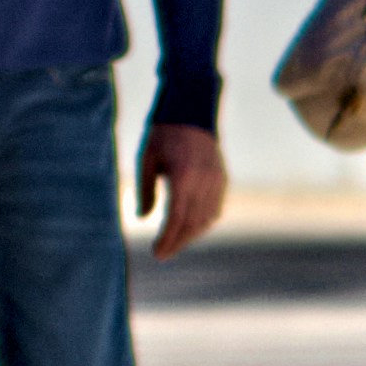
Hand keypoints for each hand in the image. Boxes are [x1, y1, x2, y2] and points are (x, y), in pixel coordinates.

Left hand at [136, 121, 228, 259]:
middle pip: (192, 223)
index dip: (167, 239)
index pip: (176, 218)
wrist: (192, 110)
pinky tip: (190, 228)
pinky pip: (215, 209)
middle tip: (162, 254)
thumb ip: (145, 191)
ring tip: (174, 243)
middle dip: (177, 242)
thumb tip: (142, 218)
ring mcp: (217, 181)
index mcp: (183, 177)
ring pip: (206, 219)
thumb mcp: (147, 159)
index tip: (156, 253)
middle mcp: (204, 182)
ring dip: (190, 234)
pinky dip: (203, 222)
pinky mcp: (222, 179)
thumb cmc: (163, 134)